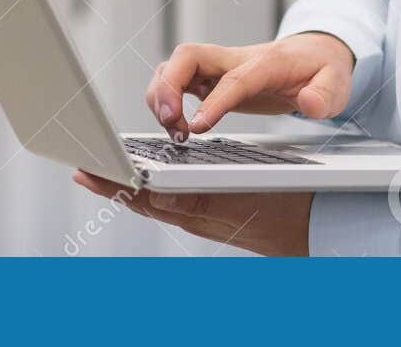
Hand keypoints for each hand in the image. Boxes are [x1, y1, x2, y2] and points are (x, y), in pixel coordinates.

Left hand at [72, 170, 312, 255]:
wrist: (316, 228)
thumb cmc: (288, 210)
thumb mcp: (244, 197)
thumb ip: (198, 199)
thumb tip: (155, 193)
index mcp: (198, 208)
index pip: (145, 197)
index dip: (115, 185)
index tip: (89, 172)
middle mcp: (197, 215)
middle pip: (145, 200)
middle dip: (114, 185)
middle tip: (85, 172)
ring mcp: (206, 215)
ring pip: (158, 201)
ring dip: (131, 187)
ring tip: (108, 174)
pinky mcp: (215, 212)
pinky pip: (177, 201)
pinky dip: (156, 189)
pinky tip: (150, 181)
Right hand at [146, 32, 355, 139]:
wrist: (316, 51)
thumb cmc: (323, 68)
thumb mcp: (337, 84)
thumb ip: (324, 95)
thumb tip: (309, 105)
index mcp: (266, 63)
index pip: (234, 79)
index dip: (213, 101)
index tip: (197, 127)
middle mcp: (236, 58)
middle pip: (188, 56)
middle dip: (169, 87)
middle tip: (171, 123)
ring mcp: (220, 65)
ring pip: (175, 65)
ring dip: (162, 94)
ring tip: (173, 130)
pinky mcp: (212, 76)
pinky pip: (177, 78)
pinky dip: (165, 98)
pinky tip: (175, 124)